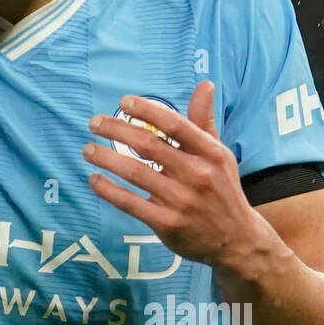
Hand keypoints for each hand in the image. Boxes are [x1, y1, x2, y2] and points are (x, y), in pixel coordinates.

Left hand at [82, 80, 265, 271]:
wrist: (236, 239)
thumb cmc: (222, 189)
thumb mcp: (219, 154)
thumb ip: (203, 121)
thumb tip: (204, 85)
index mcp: (210, 152)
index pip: (174, 124)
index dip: (147, 110)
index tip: (123, 102)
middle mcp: (197, 174)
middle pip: (148, 145)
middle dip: (116, 130)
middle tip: (94, 123)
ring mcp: (181, 201)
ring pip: (134, 173)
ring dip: (106, 158)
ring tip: (88, 149)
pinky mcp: (167, 223)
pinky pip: (130, 203)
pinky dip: (108, 190)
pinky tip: (94, 179)